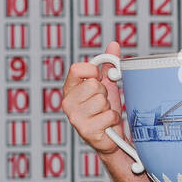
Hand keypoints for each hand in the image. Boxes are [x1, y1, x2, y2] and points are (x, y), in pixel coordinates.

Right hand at [60, 40, 125, 154]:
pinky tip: (107, 124)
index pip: (77, 69)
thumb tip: (113, 44)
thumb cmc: (105, 110)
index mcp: (70, 89)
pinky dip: (113, 119)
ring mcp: (75, 118)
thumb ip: (108, 65)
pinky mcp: (86, 131)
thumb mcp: (107, 84)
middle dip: (104, 93)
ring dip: (109, 107)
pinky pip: (109, 115)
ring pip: (102, 100)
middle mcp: (68, 103)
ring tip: (105, 114)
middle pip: (93, 85)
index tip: (99, 78)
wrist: (111, 137)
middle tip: (103, 102)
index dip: (93, 71)